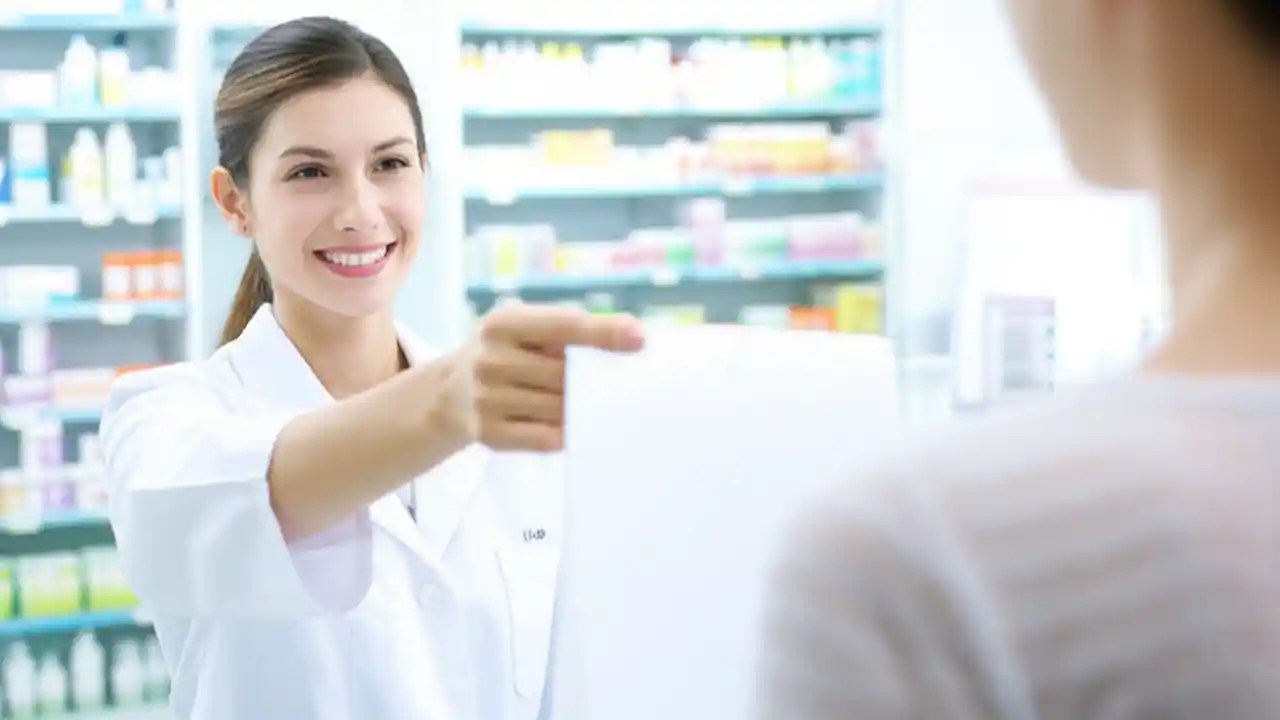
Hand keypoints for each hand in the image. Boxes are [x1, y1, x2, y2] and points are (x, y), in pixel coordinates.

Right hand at [451, 302, 644, 451]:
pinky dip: (566, 433)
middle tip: (614, 381)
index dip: (602, 332)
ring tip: (588, 401)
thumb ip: (564, 327)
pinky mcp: (490, 434)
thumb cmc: (505, 352)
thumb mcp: (522, 326)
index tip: (639, 338)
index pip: (562, 326)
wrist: (447, 393)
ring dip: (582, 407)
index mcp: (502, 323)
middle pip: (565, 373)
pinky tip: (571, 425)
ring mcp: (486, 400)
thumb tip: (628, 340)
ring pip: (559, 408)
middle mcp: (490, 360)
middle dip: (593, 378)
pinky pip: (546, 438)